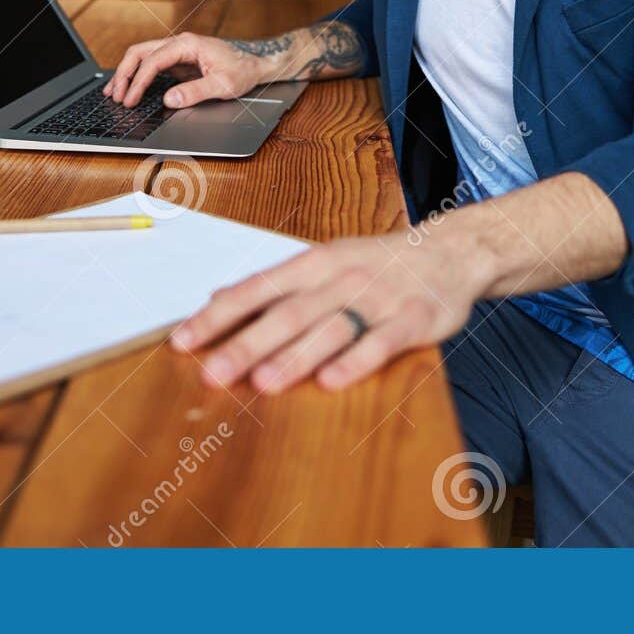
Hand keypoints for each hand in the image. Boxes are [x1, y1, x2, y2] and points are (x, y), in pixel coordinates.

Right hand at [104, 32, 270, 107]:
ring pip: (142, 57)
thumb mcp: (223, 85)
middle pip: (140, 53)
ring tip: (113, 92)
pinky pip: (151, 65)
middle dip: (124, 74)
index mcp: (188, 45)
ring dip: (126, 73)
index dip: (138, 81)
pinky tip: (129, 88)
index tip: (131, 100)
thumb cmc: (242, 71)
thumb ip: (196, 92)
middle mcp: (179, 44)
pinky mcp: (177, 61)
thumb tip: (169, 100)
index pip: (153, 61)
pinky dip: (137, 76)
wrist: (255, 64)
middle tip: (116, 96)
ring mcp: (177, 51)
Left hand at [169, 232, 489, 393]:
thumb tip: (216, 298)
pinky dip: (356, 361)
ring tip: (263, 383)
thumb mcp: (323, 263)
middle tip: (213, 373)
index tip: (182, 341)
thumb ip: (274, 285)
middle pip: (288, 312)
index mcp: (314, 263)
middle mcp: (341, 278)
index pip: (256, 289)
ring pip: (331, 327)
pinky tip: (331, 381)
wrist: (450, 251)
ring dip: (295, 356)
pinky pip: (382, 342)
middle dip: (247, 344)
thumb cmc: (378, 263)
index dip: (217, 316)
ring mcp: (378, 298)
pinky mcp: (414, 319)